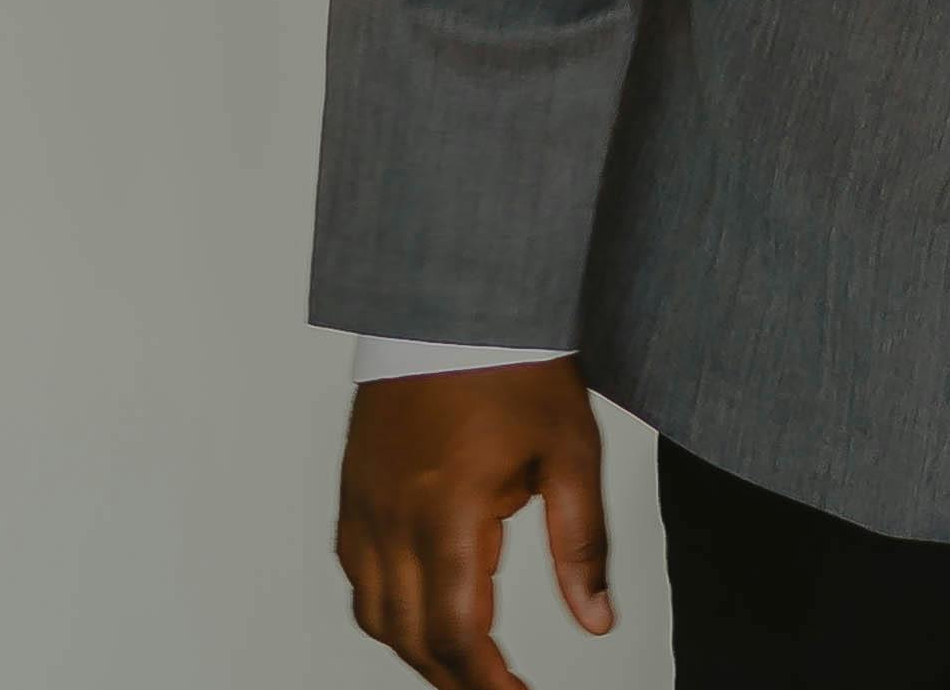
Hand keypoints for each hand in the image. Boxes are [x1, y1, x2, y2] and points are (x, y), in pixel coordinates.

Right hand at [335, 358, 616, 689]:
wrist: (453, 299)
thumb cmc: (512, 363)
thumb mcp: (570, 452)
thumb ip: (581, 545)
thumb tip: (596, 617)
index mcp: (446, 514)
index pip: (458, 635)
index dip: (486, 684)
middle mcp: (391, 520)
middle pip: (411, 638)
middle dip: (456, 678)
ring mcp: (363, 507)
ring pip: (375, 614)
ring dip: (419, 650)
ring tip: (467, 664)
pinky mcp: (353, 491)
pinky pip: (358, 575)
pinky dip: (388, 609)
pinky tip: (422, 609)